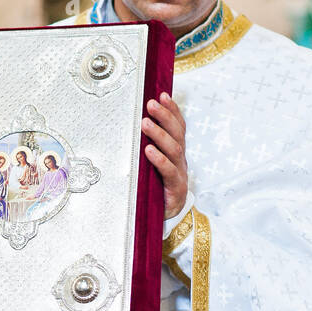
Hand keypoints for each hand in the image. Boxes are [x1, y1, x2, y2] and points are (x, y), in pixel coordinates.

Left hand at [142, 92, 188, 219]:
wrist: (168, 216)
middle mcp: (180, 159)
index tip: (162, 94)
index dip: (172, 110)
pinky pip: (169, 171)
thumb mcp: (151, 164)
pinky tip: (149, 151)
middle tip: (151, 103)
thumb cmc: (157, 187)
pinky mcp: (175, 188)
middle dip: (165, 116)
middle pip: (177, 133)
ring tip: (146, 123)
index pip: (178, 126)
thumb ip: (147, 146)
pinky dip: (159, 159)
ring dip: (160, 134)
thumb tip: (131, 126)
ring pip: (174, 149)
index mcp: (175, 151)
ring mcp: (179, 173)